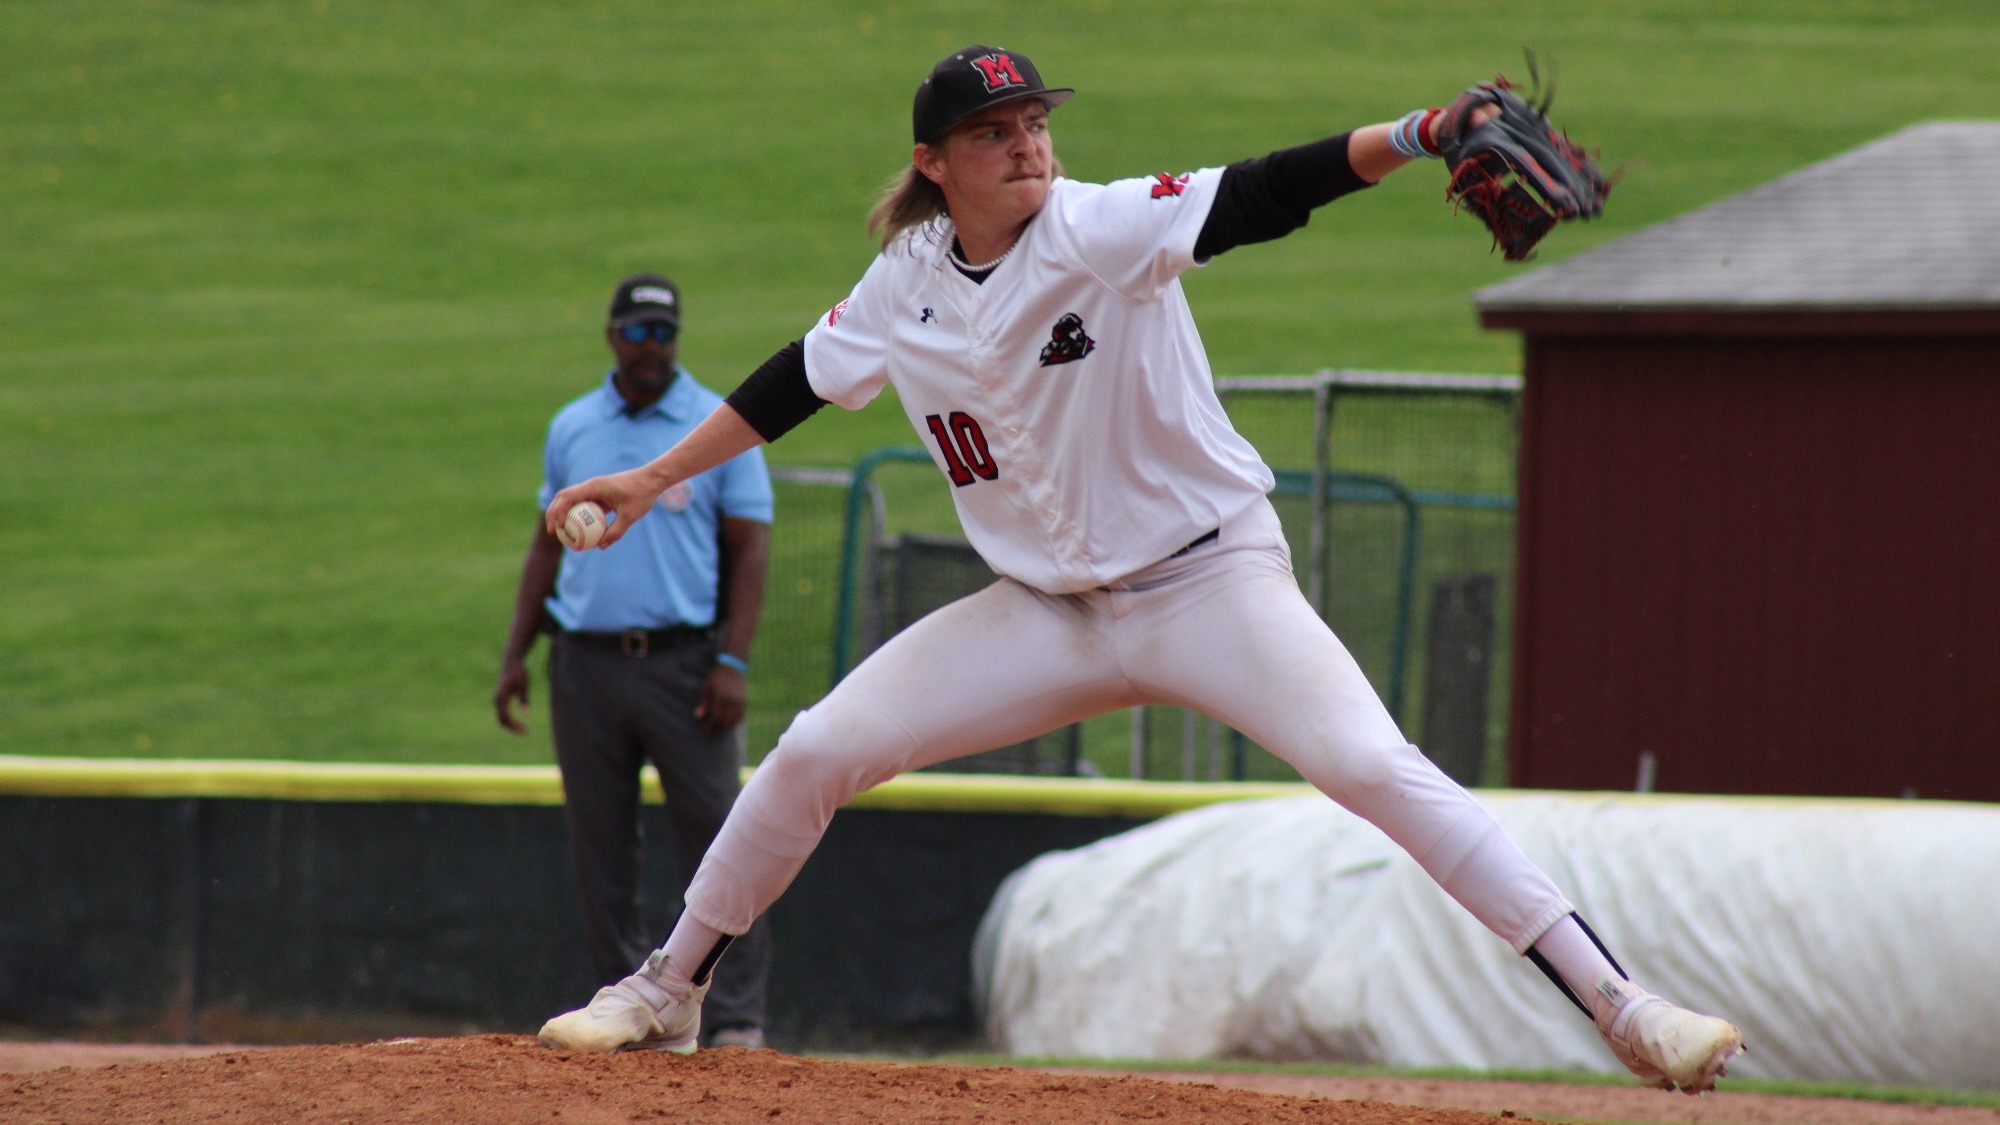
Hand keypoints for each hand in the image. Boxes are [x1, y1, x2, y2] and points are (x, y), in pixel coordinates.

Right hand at [494, 658, 530, 733]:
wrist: (511, 662)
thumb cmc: (519, 672)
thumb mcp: (524, 684)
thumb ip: (524, 698)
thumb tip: (525, 712)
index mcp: (501, 696)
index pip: (505, 716)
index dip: (514, 725)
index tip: (525, 730)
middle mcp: (496, 699)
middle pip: (501, 720)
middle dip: (512, 728)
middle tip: (525, 733)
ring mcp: (497, 699)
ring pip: (500, 717)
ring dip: (511, 725)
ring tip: (523, 730)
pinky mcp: (500, 699)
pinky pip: (502, 713)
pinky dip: (509, 720)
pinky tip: (518, 723)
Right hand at [545, 466, 667, 548]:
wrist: (652, 480)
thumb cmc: (642, 494)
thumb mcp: (630, 516)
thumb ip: (615, 531)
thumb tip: (600, 547)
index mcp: (594, 486)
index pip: (568, 497)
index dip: (558, 511)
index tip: (557, 527)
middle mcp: (591, 485)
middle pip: (564, 497)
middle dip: (554, 513)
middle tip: (553, 532)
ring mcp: (595, 489)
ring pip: (573, 501)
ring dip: (564, 514)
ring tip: (562, 533)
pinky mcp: (600, 494)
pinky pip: (586, 505)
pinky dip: (580, 516)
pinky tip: (581, 531)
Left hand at [694, 664, 746, 733]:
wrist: (733, 668)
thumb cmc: (716, 677)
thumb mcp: (706, 687)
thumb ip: (703, 702)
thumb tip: (698, 716)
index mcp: (720, 695)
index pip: (716, 716)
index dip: (711, 725)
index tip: (705, 729)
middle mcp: (732, 700)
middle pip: (726, 720)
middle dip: (718, 728)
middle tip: (711, 731)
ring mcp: (740, 701)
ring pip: (734, 720)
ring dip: (726, 726)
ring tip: (719, 728)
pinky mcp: (745, 701)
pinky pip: (741, 716)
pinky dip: (734, 722)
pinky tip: (728, 724)